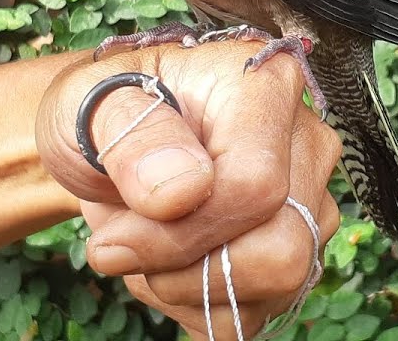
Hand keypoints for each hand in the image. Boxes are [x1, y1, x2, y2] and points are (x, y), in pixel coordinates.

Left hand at [35, 40, 341, 338]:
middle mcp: (305, 141)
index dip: (182, 233)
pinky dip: (196, 304)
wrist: (108, 137)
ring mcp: (309, 200)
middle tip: (120, 244)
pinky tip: (165, 260)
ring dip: (184, 287)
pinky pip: (254, 313)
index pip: (256, 187)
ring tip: (140, 239)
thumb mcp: (89, 105)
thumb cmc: (103, 112)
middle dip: (186, 269)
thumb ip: (131, 136)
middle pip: (283, 249)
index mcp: (263, 85)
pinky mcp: (297, 249)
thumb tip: (185, 189)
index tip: (112, 239)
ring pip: (274, 289)